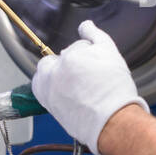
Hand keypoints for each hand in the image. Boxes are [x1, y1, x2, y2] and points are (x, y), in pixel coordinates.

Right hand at [31, 20, 149, 154]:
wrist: (112, 123)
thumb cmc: (88, 125)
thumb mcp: (60, 112)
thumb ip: (55, 92)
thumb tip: (60, 86)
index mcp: (43, 85)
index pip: (45, 67)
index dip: (58, 72)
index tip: (66, 77)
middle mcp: (57, 67)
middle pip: (62, 56)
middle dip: (72, 64)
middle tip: (86, 80)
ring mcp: (78, 55)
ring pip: (81, 48)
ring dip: (89, 58)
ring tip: (101, 79)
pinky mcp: (98, 49)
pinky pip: (94, 35)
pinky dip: (91, 31)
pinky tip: (87, 29)